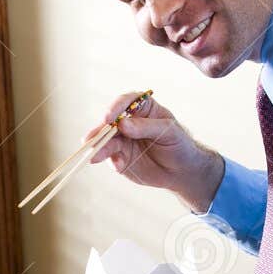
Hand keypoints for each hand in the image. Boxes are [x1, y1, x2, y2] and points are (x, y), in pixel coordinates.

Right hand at [85, 91, 223, 210]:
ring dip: (99, 148)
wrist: (182, 171)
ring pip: (106, 141)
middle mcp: (128, 122)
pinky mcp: (120, 157)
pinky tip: (119, 166)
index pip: (125, 102)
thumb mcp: (168, 132)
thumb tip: (122, 124)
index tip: (109, 118)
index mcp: (142, 108)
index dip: (115, 108)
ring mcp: (122, 140)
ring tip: (94, 156)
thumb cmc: (179, 144)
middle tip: (90, 140)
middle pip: (109, 122)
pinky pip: (111, 158)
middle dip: (99, 131)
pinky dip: (112, 161)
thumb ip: (146, 127)